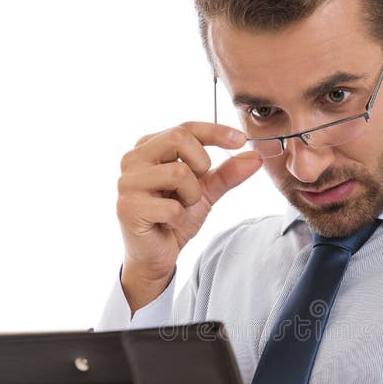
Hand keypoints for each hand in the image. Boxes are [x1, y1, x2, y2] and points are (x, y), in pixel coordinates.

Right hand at [116, 121, 262, 282]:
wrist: (156, 256)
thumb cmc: (174, 218)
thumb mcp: (205, 192)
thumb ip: (227, 174)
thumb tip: (255, 157)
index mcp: (149, 147)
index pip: (185, 128)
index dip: (215, 132)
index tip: (241, 140)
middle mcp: (133, 159)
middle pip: (179, 138)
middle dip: (201, 164)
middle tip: (197, 188)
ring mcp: (127, 182)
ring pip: (178, 173)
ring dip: (191, 197)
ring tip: (180, 208)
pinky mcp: (127, 208)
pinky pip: (172, 207)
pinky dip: (179, 219)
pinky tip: (167, 224)